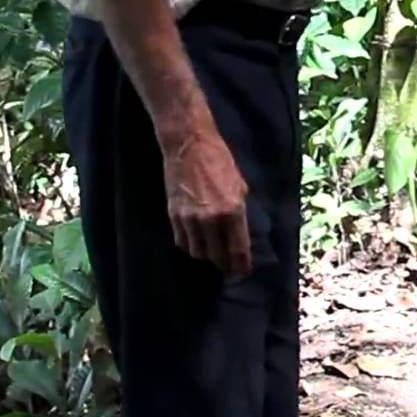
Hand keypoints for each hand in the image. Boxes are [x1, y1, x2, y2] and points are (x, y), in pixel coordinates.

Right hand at [161, 127, 251, 277]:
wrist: (189, 146)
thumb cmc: (219, 161)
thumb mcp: (239, 185)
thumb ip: (239, 211)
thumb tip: (240, 232)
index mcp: (232, 210)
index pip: (237, 249)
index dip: (241, 264)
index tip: (243, 270)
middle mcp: (211, 219)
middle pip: (217, 256)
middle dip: (224, 264)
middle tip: (229, 266)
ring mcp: (190, 219)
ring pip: (197, 252)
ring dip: (206, 256)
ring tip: (213, 253)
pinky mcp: (174, 216)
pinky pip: (182, 242)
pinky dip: (190, 245)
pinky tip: (197, 242)